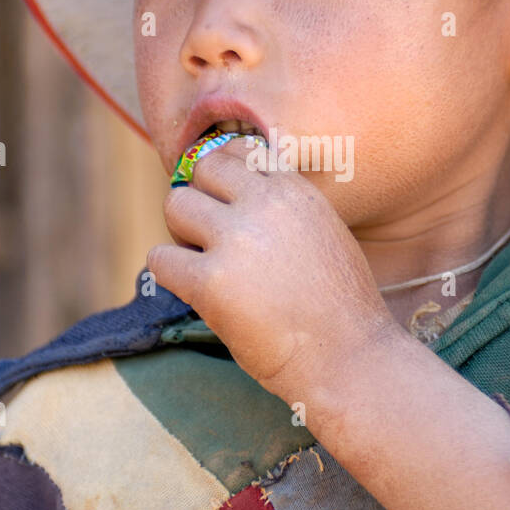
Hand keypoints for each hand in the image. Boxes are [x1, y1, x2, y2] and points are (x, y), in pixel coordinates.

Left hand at [147, 137, 397, 404]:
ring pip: (175, 207)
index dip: (223, 176)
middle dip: (200, 201)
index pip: (239, 150)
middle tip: (210, 239)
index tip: (224, 204)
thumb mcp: (325, 234)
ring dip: (181, 235)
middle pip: (201, 171)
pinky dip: (169, 274)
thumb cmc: (341, 308)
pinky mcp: (210, 282)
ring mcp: (236, 240)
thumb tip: (235, 200)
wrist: (350, 359)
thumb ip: (285, 210)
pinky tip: (193, 291)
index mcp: (295, 191)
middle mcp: (265, 205)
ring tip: (203, 265)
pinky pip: (159, 259)